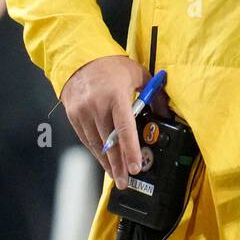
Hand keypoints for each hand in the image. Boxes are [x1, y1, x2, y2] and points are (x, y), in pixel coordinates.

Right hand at [61, 54, 149, 190]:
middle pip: (109, 143)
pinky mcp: (73, 116)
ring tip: (115, 176)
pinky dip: (96, 151)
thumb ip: (154, 96)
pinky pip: (86, 139)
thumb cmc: (111, 66)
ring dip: (106, 162)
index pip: (124, 128)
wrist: (81, 58)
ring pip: (96, 144)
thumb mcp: (139, 75)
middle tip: (125, 182)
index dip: (130, 150)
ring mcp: (83, 112)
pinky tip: (103, 161)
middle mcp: (97, 106)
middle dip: (118, 165)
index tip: (135, 167)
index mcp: (116, 96)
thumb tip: (165, 115)